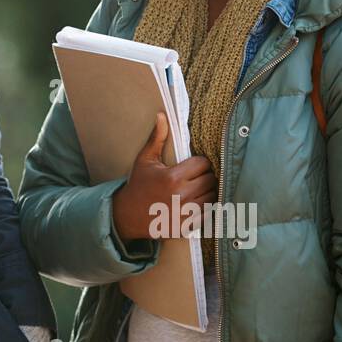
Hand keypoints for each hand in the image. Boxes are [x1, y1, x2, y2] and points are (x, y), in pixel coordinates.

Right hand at [111, 113, 215, 241]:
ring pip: (212, 195)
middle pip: (210, 179)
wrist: (129, 215)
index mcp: (172, 177)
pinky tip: (194, 202)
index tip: (192, 165)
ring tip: (195, 188)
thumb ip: (157, 138)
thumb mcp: (145, 160)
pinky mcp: (189, 225)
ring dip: (207, 191)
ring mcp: (186, 212)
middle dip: (204, 176)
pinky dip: (205, 206)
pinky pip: (209, 212)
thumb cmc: (138, 184)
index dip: (199, 163)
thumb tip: (162, 115)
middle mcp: (182, 195)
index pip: (203, 164)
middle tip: (194, 177)